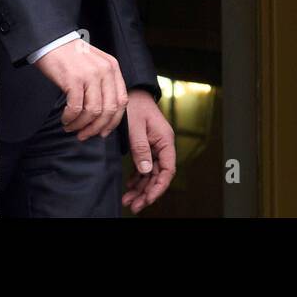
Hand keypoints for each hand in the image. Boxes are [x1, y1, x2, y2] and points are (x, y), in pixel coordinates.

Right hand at [35, 37, 128, 140]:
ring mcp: (90, 74)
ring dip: (81, 125)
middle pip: (109, 110)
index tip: (102, 132)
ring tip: (71, 127)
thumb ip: (103, 84)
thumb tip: (103, 117)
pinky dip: (70, 118)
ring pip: (93, 112)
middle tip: (84, 135)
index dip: (113, 121)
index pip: (121, 101)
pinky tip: (65, 119)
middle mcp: (105, 70)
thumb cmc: (70, 57)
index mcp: (113, 67)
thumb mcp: (94, 65)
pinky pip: (75, 108)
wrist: (51, 40)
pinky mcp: (74, 79)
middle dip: (96, 128)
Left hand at [121, 90, 175, 213]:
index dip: (158, 187)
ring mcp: (154, 146)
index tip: (147, 199)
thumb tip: (145, 171)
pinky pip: (144, 166)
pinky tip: (130, 186)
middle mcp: (162, 145)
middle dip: (147, 192)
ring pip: (150, 173)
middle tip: (133, 206)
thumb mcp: (135, 127)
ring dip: (141, 187)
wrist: (130, 90)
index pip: (167, 170)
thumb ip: (140, 148)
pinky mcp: (146, 145)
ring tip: (128, 200)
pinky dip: (137, 177)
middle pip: (158, 175)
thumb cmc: (133, 105)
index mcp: (165, 140)